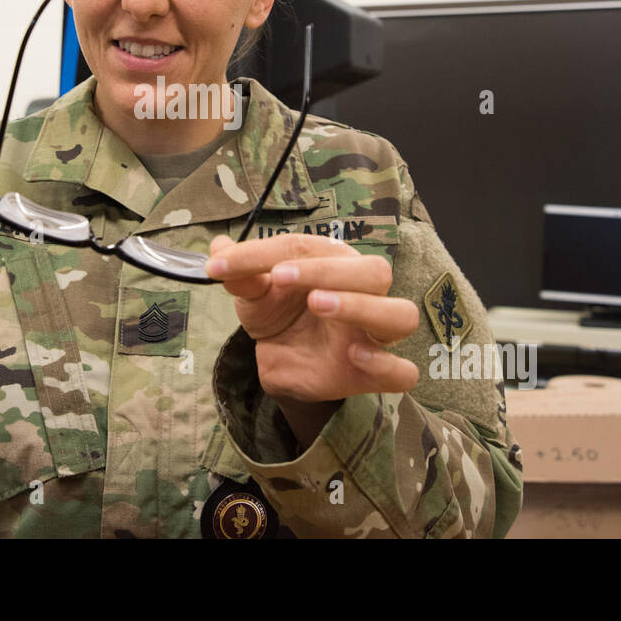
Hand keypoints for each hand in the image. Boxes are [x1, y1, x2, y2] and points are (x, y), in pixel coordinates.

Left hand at [205, 234, 418, 403]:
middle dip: (329, 271)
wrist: (283, 360)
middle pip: (373, 272)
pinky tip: (354, 355)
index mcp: (334, 262)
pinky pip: (403, 371)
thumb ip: (240, 274)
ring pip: (400, 314)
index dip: (265, 253)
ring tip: (319, 306)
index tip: (225, 266)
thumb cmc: (278, 313)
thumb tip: (217, 249)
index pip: (308, 247)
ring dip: (362, 307)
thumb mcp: (253, 295)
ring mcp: (372, 333)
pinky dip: (386, 364)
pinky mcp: (373, 373)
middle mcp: (363, 292)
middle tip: (282, 278)